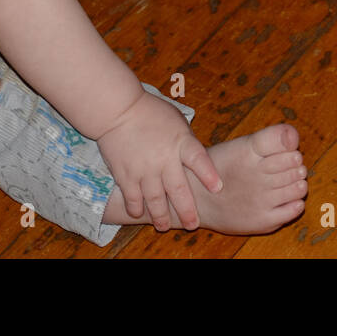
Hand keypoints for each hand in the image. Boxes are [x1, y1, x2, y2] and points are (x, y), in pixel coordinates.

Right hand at [95, 90, 222, 230]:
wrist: (118, 109)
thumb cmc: (151, 113)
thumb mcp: (177, 121)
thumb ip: (187, 142)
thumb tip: (197, 162)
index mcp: (180, 141)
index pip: (198, 159)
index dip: (208, 174)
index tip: (218, 188)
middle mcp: (163, 158)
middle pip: (178, 188)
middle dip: (186, 210)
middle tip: (192, 225)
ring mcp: (143, 168)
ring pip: (154, 199)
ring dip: (160, 216)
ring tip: (163, 226)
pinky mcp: (125, 174)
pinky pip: (132, 197)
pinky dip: (136, 208)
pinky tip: (139, 214)